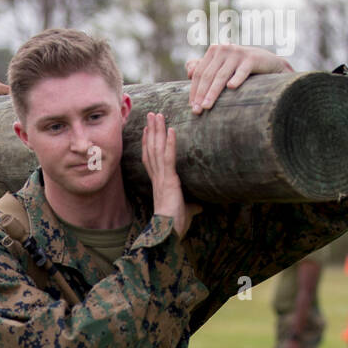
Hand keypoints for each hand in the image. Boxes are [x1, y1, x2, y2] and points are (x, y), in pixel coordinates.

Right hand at [142, 112, 199, 240]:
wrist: (168, 234)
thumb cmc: (174, 226)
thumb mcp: (185, 212)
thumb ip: (192, 207)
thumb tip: (200, 207)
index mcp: (159, 184)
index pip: (151, 160)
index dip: (148, 144)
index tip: (148, 130)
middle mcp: (157, 179)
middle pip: (152, 150)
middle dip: (151, 131)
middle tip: (151, 114)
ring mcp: (162, 179)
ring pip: (157, 150)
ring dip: (157, 131)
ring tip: (157, 115)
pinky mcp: (169, 181)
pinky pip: (168, 159)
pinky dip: (169, 143)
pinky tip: (171, 130)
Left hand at [185, 44, 293, 114]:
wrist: (268, 63)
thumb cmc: (241, 68)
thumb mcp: (222, 66)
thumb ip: (206, 67)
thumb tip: (188, 70)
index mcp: (214, 51)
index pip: (199, 73)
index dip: (194, 90)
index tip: (191, 107)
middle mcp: (224, 49)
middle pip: (208, 75)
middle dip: (201, 94)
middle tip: (197, 110)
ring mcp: (238, 52)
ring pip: (221, 76)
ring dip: (213, 92)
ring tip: (207, 106)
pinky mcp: (252, 58)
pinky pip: (241, 71)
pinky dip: (236, 79)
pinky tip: (231, 88)